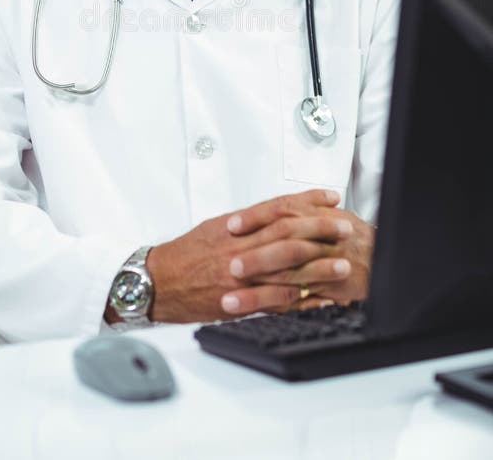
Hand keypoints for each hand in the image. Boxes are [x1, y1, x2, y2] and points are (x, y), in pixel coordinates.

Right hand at [146, 189, 356, 322]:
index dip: (306, 201)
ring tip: (343, 265)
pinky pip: (275, 304)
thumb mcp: (214, 227)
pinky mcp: (239, 303)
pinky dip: (300, 303)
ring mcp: (241, 277)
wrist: (157, 281)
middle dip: (319, 231)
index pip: (277, 208)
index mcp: (235, 227)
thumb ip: (247, 222)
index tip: (330, 198)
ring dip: (318, 268)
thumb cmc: (185, 254)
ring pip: (285, 270)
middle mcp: (239, 249)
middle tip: (345, 227)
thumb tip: (278, 212)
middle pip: (286, 235)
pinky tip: (321, 301)